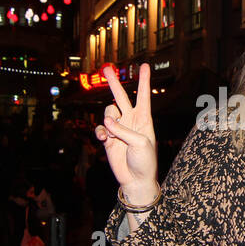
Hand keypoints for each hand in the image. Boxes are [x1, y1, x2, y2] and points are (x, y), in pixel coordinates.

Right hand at [95, 64, 157, 192]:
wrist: (135, 179)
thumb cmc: (145, 161)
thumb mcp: (140, 143)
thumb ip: (123, 130)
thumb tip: (106, 121)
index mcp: (144, 119)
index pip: (143, 96)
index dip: (143, 81)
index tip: (144, 66)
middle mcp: (130, 120)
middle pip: (121, 97)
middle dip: (114, 82)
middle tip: (106, 68)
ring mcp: (118, 128)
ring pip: (108, 112)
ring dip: (108, 119)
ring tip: (111, 132)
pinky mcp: (108, 138)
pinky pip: (100, 128)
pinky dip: (100, 132)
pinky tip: (104, 138)